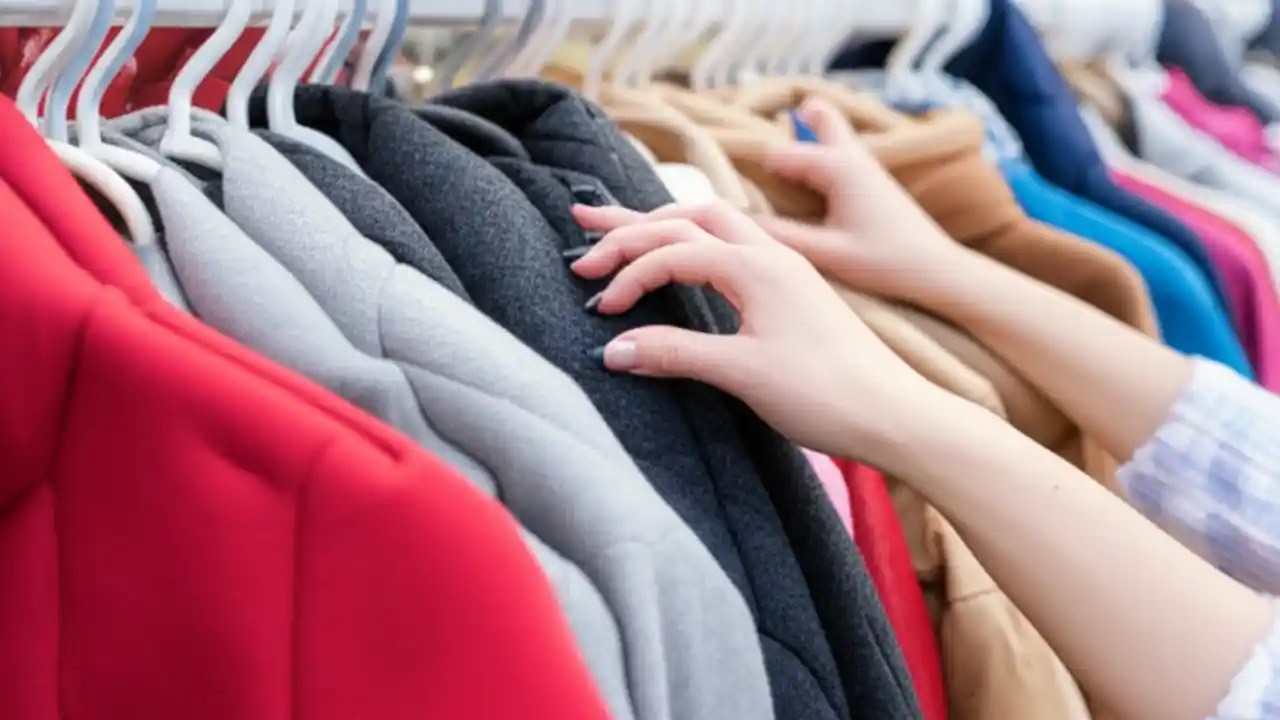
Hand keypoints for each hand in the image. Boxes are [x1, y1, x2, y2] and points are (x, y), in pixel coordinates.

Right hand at [570, 201, 955, 467]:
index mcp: (758, 266)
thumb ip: (675, 353)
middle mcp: (772, 255)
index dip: (629, 274)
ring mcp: (786, 269)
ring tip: (622, 226)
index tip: (600, 309)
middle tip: (582, 223)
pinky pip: (735, 244)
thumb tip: (613, 350)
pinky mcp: (795, 290)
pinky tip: (686, 254)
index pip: (673, 250)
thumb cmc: (827, 394)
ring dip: (666, 223)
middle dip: (632, 223)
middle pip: (688, 217)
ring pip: (715, 223)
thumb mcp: (742, 373)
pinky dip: (696, 241)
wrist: (896, 414)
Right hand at [756, 98, 963, 303]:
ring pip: (833, 132)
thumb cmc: (886, 262)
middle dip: (791, 121)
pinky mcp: (874, 182)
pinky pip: (841, 153)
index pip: (779, 154)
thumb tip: (738, 221)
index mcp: (838, 167)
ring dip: (807, 136)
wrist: (938, 270)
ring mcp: (867, 166)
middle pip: (819, 116)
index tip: (721, 183)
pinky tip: (806, 186)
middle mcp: (854, 156)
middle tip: (757, 146)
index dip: (749, 165)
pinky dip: (821, 155)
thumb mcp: (827, 253)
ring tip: (775, 163)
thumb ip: (781, 236)